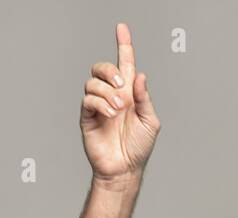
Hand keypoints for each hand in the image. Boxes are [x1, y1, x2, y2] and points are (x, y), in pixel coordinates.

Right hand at [80, 22, 159, 182]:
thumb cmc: (139, 147)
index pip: (125, 63)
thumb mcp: (150, 121)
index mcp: (129, 93)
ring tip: (119, 110)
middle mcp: (112, 95)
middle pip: (102, 67)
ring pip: (93, 83)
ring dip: (107, 93)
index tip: (122, 28)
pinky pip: (88, 99)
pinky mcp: (87, 116)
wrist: (125, 168)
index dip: (123, 45)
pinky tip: (111, 115)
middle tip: (121, 86)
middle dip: (110, 70)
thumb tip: (139, 75)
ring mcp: (98, 105)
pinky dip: (100, 104)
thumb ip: (145, 98)